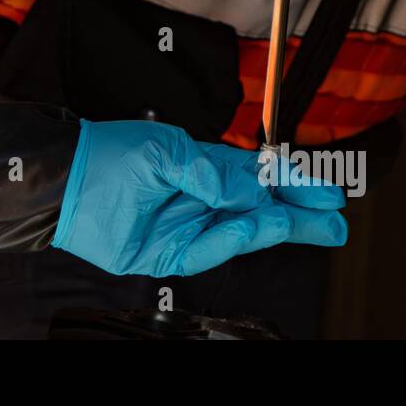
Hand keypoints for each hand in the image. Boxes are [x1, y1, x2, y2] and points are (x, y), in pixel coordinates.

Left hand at [52, 120, 346, 276]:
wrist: (67, 181)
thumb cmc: (109, 155)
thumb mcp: (164, 150)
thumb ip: (210, 170)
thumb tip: (250, 187)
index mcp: (202, 169)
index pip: (258, 179)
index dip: (293, 184)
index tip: (326, 190)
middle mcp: (201, 200)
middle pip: (261, 210)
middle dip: (301, 215)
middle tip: (338, 222)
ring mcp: (188, 227)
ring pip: (243, 232)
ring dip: (278, 226)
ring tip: (313, 221)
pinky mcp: (170, 255)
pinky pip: (211, 250)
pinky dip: (235, 238)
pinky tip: (258, 224)